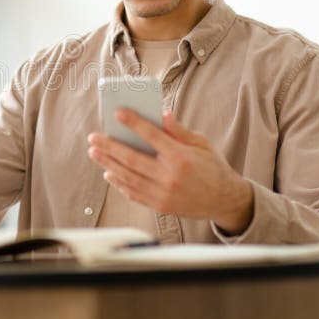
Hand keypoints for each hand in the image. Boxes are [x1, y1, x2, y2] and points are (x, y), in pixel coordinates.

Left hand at [87, 109, 253, 234]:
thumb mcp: (202, 144)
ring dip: (108, 164)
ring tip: (95, 153)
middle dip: (110, 147)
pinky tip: (109, 172)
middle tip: (94, 137)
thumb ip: (179, 131)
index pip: (152, 136)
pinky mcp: (160, 206)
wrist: (224, 200)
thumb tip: (162, 114)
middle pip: (132, 159)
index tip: (118, 113)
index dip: (134, 123)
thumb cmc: (212, 167)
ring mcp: (164, 194)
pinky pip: (134, 193)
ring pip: (128, 177)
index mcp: (181, 157)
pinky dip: (119, 183)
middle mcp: (170, 176)